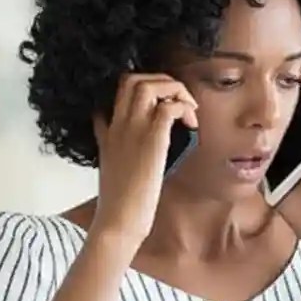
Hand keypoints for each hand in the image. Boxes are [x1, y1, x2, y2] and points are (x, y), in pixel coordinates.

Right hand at [90, 73, 197, 244]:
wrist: (118, 221)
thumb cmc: (120, 200)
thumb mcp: (109, 163)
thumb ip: (110, 141)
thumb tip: (110, 129)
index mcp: (109, 129)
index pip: (118, 89)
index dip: (144, 85)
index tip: (164, 101)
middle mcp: (118, 124)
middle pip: (134, 79)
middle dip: (163, 81)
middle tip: (181, 101)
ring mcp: (133, 130)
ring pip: (150, 85)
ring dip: (175, 90)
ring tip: (188, 110)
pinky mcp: (152, 141)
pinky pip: (169, 107)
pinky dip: (184, 109)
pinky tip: (192, 126)